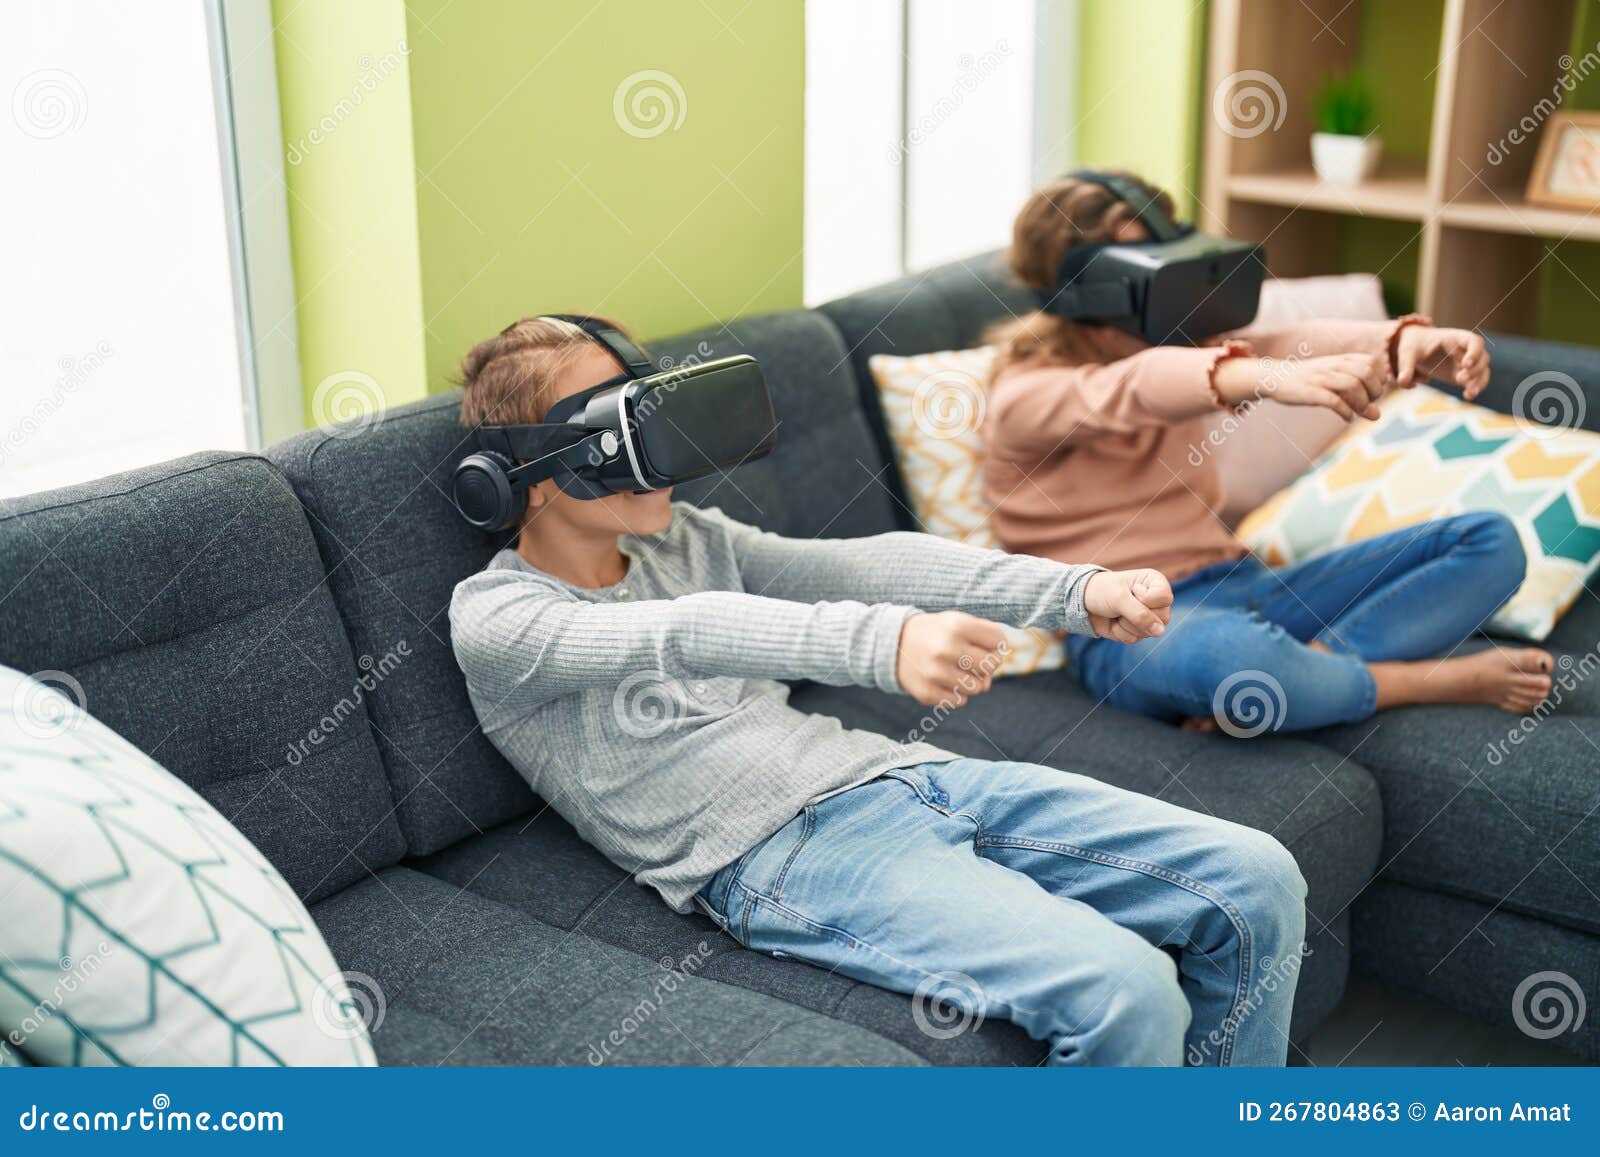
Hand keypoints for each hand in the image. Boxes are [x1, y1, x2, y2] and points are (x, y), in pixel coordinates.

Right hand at [895, 611, 1007, 706]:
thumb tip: (988, 683)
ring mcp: (935, 672)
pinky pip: (960, 701)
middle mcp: (946, 648)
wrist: (894, 644)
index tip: (982, 645)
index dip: (995, 644)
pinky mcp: (926, 692)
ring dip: (971, 681)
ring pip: (977, 687)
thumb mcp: (958, 622)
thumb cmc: (936, 634)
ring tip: (954, 670)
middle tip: (970, 661)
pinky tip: (943, 681)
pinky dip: (956, 693)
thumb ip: (985, 643)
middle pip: (990, 665)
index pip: (998, 640)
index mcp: (957, 625)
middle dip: (985, 665)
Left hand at [1083, 569, 1173, 644]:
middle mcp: (1155, 600)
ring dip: (1127, 624)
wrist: (1082, 603)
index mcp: (1155, 582)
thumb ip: (1140, 614)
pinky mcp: (1137, 630)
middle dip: (1136, 615)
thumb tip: (1160, 632)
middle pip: (1162, 618)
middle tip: (1121, 604)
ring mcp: (1147, 617)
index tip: (1132, 590)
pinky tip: (1114, 621)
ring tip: (1117, 612)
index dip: (1147, 599)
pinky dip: (1121, 632)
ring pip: (1149, 632)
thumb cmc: (1102, 591)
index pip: (1165, 598)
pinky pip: (1136, 639)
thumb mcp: (1119, 598)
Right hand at [1215, 353, 1388, 420]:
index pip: (1371, 363)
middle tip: (1367, 404)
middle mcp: (1333, 367)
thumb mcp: (1334, 383)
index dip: (1378, 380)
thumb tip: (1377, 415)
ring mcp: (1321, 379)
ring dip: (1361, 402)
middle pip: (1366, 373)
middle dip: (1373, 392)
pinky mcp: (1310, 392)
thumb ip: (1356, 395)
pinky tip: (1347, 417)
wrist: (1276, 378)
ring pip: (1352, 385)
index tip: (1372, 393)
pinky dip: (1345, 411)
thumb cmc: (1309, 382)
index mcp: (1340, 360)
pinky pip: (1334, 400)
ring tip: (1357, 412)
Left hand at [1396, 325, 1488, 398]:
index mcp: (1454, 338)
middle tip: (1459, 380)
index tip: (1465, 364)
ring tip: (1468, 393)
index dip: (1474, 352)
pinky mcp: (1463, 375)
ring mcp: (1466, 363)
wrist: (1415, 350)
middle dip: (1476, 370)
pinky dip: (1475, 388)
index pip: (1474, 341)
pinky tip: (1467, 396)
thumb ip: (1405, 367)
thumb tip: (1403, 383)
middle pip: (1483, 357)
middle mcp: (1465, 350)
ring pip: (1483, 371)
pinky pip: (1476, 381)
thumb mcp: (1406, 353)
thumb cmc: (1413, 346)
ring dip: (1479, 382)